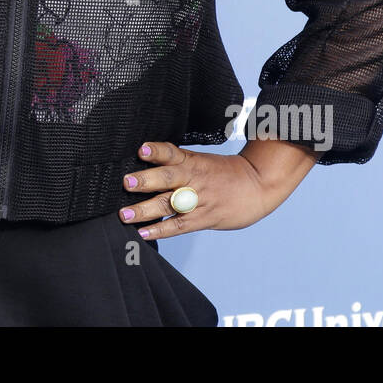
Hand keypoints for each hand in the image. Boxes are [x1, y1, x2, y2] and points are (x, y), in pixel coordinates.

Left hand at [118, 141, 279, 238]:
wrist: (258, 184)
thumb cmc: (224, 173)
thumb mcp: (202, 160)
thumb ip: (177, 163)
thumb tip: (145, 166)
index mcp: (192, 161)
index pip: (172, 152)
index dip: (157, 151)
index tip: (142, 149)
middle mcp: (194, 179)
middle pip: (168, 178)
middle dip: (146, 180)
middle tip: (127, 182)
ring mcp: (199, 199)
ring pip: (170, 204)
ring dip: (145, 209)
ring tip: (125, 214)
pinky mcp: (205, 218)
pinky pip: (180, 225)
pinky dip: (161, 229)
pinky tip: (143, 233)